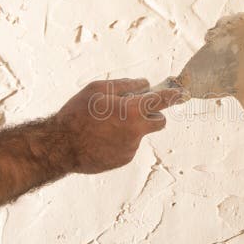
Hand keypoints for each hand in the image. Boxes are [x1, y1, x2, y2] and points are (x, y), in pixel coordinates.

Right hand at [54, 79, 183, 173]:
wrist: (61, 146)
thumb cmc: (77, 114)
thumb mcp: (98, 89)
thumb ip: (125, 85)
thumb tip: (144, 84)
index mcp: (132, 110)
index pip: (162, 101)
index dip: (174, 96)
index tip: (183, 94)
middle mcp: (137, 131)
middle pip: (159, 121)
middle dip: (152, 114)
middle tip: (133, 109)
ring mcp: (131, 147)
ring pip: (139, 133)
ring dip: (130, 128)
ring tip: (104, 126)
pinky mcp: (123, 159)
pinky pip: (128, 146)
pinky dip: (120, 140)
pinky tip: (101, 138)